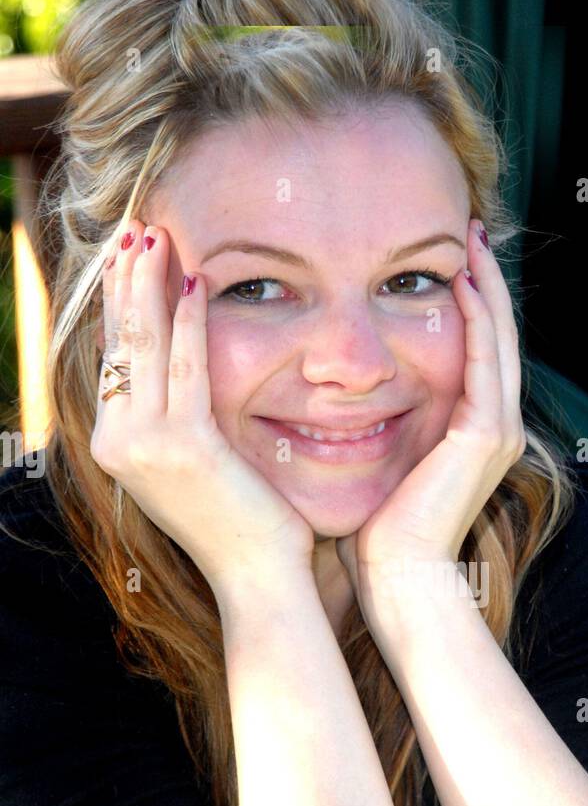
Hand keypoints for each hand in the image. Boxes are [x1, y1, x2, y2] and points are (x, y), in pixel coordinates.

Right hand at [90, 220, 315, 598]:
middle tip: (136, 226)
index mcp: (114, 444)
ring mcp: (143, 444)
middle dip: (125, 277)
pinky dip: (191, 321)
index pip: (113, 357)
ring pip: (142, 343)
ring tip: (157, 234)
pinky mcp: (183, 445)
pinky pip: (187, 366)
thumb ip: (179, 420)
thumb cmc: (240, 525)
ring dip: (149, 282)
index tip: (126, 257)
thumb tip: (182, 372)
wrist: (257, 579)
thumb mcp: (194, 466)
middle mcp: (116, 441)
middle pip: (118, 340)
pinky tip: (198, 283)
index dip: (117, 301)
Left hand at [334, 218, 525, 612]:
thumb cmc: (380, 532)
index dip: (470, 302)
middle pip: (497, 334)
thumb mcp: (382, 462)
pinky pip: (484, 361)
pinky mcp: (487, 435)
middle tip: (468, 230)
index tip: (449, 259)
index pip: (478, 351)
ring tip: (469, 241)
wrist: (400, 577)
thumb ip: (381, 423)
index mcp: (476, 432)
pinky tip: (461, 283)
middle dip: (485, 280)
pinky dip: (476, 319)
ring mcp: (498, 429)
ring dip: (486, 285)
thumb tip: (338, 396)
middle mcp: (497, 425)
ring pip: (498, 339)